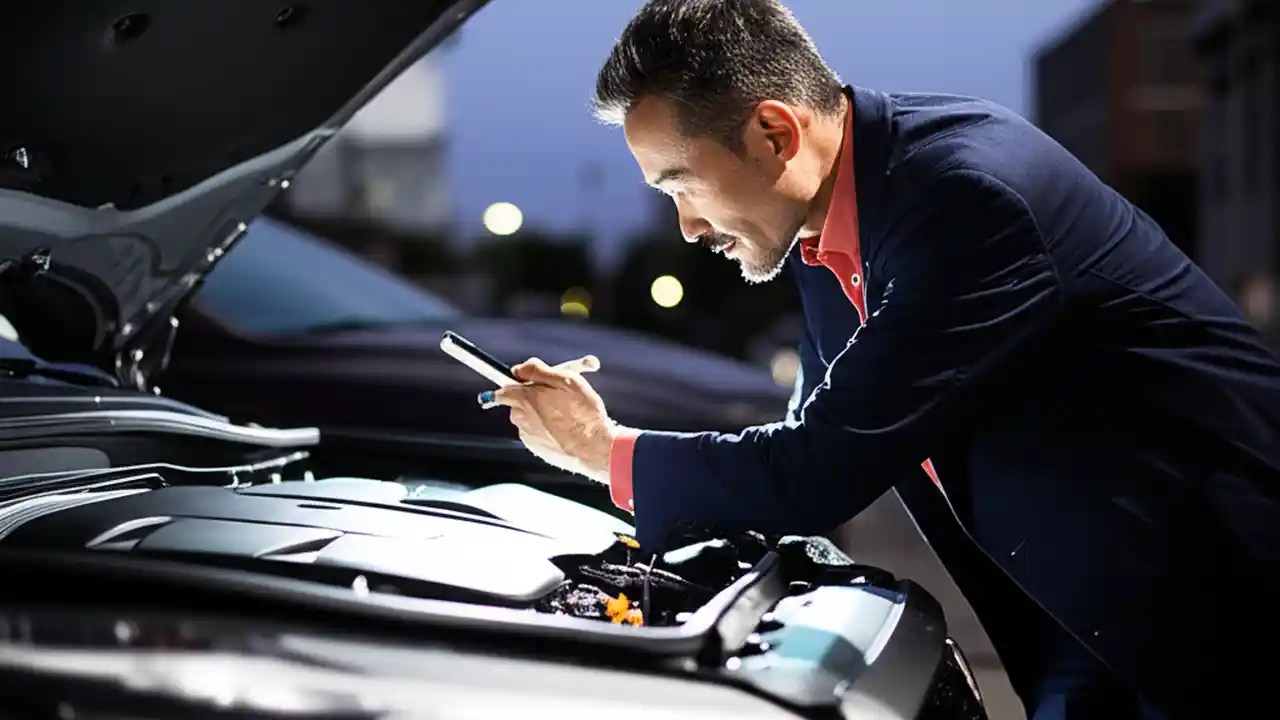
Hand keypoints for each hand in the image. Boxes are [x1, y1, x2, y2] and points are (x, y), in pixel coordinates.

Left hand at [481, 356, 618, 483]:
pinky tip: (566, 428)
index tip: (521, 383)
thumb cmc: (583, 413)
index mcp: (524, 399)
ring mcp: (527, 436)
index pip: (501, 390)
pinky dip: (549, 429)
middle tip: (558, 396)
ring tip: (567, 414)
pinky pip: (538, 433)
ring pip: (530, 418)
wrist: (594, 448)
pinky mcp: (537, 449)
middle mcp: (520, 418)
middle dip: (535, 398)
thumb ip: (538, 371)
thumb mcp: (566, 380)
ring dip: (543, 413)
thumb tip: (519, 369)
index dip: (512, 385)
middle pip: (519, 403)